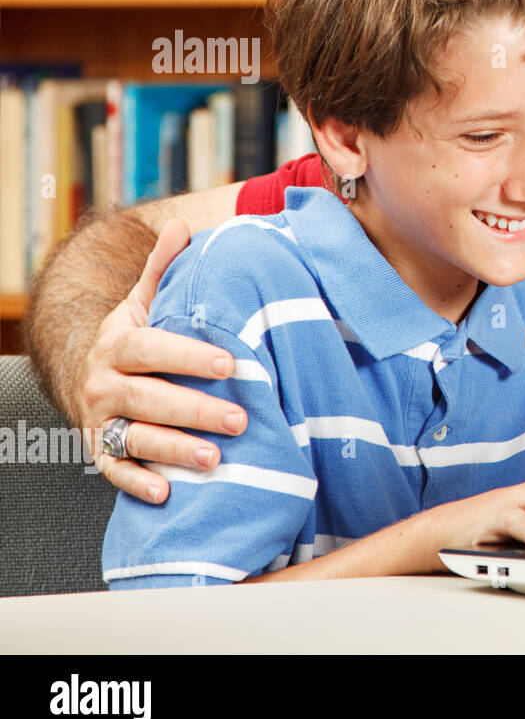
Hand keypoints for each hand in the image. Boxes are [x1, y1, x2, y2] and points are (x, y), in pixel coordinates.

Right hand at [80, 218, 246, 502]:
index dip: (188, 356)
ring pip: (136, 438)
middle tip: (241, 419)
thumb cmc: (137, 338)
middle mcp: (103, 383)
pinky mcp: (100, 451)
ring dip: (174, 450)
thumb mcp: (143, 302)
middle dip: (194, 410)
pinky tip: (168, 493)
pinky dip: (138, 483)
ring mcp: (100, 420)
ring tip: (215, 459)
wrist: (90, 374)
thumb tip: (184, 225)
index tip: (230, 365)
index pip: (152, 349)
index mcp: (118, 343)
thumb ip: (163, 269)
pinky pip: (114, 472)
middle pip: (148, 398)